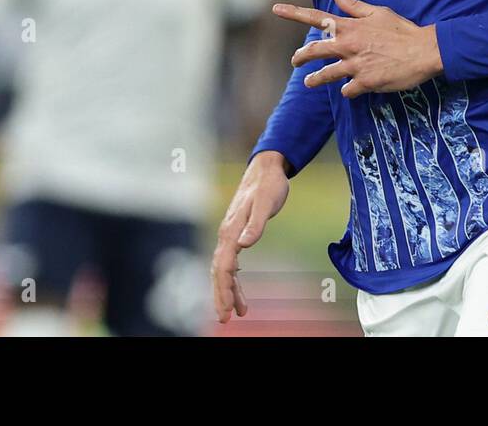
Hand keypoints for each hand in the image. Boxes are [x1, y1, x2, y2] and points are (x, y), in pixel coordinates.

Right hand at [211, 150, 290, 322]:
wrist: (266, 168)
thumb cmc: (269, 184)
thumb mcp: (267, 202)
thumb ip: (256, 224)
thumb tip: (244, 244)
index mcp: (231, 229)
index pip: (223, 266)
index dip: (224, 290)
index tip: (228, 310)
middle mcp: (227, 234)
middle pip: (219, 272)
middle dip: (220, 297)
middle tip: (225, 320)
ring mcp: (230, 235)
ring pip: (224, 270)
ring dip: (228, 291)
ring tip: (238, 312)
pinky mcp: (236, 234)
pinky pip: (230, 263)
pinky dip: (233, 280)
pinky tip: (239, 292)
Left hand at [275, 0, 443, 97]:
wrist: (424, 51)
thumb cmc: (403, 30)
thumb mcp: (378, 12)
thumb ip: (353, 5)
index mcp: (350, 26)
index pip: (316, 17)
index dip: (293, 13)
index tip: (276, 9)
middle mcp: (348, 45)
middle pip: (314, 50)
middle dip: (300, 57)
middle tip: (295, 60)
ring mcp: (355, 65)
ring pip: (325, 75)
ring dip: (315, 80)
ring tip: (310, 83)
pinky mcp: (365, 82)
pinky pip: (347, 90)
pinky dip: (347, 91)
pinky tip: (349, 90)